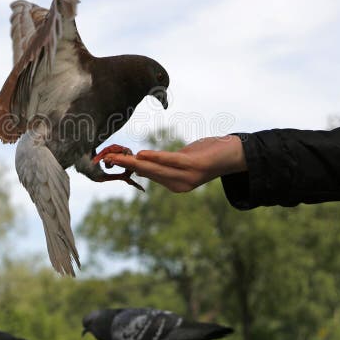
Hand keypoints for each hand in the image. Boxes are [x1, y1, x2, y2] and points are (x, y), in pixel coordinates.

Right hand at [100, 135, 246, 192]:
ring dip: (134, 162)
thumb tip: (140, 162)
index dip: (127, 168)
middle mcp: (178, 185)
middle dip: (125, 165)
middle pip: (147, 173)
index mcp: (173, 185)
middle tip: (106, 160)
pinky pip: (170, 161)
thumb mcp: (181, 161)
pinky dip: (155, 158)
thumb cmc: (205, 154)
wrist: (234, 155)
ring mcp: (186, 177)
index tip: (109, 161)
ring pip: (155, 168)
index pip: (146, 175)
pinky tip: (142, 154)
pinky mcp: (193, 166)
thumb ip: (162, 164)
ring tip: (117, 158)